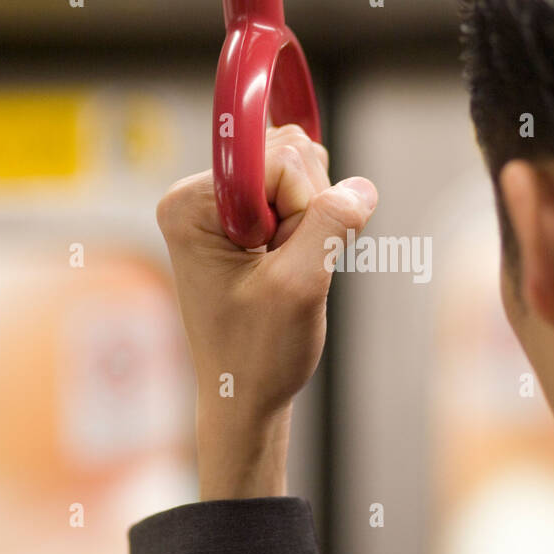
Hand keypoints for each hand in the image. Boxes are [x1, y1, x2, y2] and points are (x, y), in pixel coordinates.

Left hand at [156, 125, 377, 497]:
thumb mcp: (299, 287)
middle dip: (307, 213)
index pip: (278, 158)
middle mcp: (199, 194)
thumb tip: (362, 186)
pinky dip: (311, 227)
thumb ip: (330, 226)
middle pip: (290, 156)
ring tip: (286, 271)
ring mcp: (222, 204)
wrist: (243, 396)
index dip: (301, 207)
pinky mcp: (245, 218)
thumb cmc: (258, 354)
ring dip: (311, 223)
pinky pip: (300, 193)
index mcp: (191, 203)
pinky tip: (292, 263)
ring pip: (302, 173)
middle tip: (286, 269)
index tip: (282, 257)